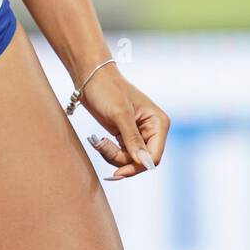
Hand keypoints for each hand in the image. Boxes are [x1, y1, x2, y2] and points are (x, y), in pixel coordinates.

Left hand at [81, 64, 169, 180]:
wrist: (90, 78)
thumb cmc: (107, 90)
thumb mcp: (120, 115)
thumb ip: (133, 140)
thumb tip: (144, 163)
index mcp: (158, 122)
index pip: (154, 156)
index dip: (137, 166)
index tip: (118, 172)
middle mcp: (152, 129)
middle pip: (141, 161)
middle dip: (121, 159)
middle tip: (102, 146)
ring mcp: (139, 133)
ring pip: (129, 160)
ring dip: (112, 155)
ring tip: (98, 141)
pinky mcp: (126, 135)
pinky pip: (121, 154)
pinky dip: (109, 151)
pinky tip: (99, 141)